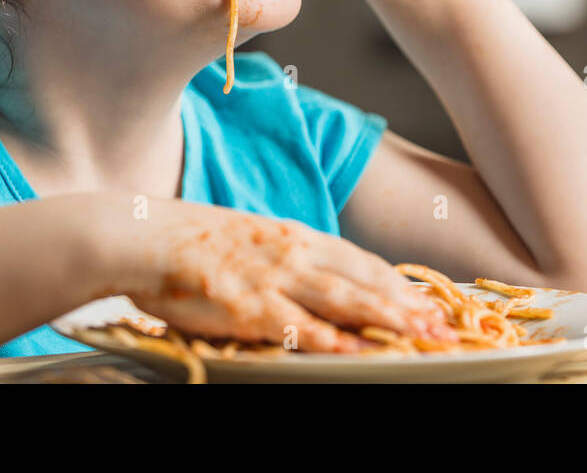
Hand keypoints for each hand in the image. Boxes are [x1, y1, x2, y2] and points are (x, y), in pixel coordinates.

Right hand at [119, 200, 456, 351]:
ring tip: (423, 336)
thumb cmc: (190, 241)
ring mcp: (275, 279)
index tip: (427, 300)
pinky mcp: (251, 307)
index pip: (360, 260)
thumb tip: (315, 277)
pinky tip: (362, 352)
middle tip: (443, 325)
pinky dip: (337, 340)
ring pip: (346, 301)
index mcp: (294, 235)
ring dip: (390, 320)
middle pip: (365, 280)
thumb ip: (286, 256)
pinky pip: (303, 328)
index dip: (397, 282)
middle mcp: (294, 252)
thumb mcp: (251, 238)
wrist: (143, 236)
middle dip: (408, 304)